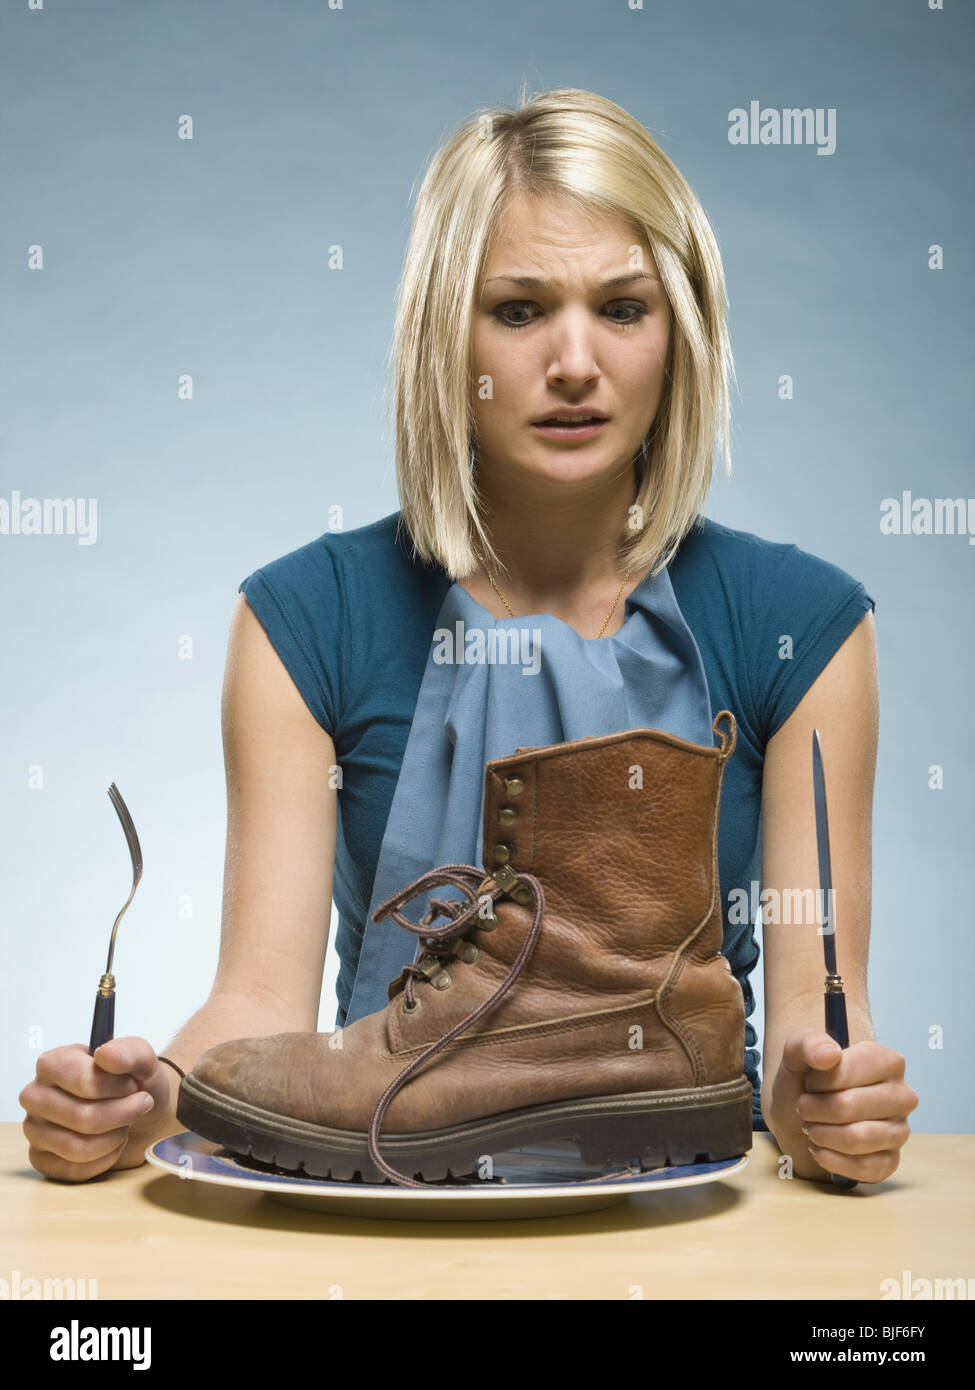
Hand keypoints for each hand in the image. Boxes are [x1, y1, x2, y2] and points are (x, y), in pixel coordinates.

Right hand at [19, 1038, 173, 1182]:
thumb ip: (129, 1051)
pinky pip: (73, 1170)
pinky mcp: (41, 1159)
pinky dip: (104, 1159)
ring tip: (125, 1124)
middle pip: (81, 1116)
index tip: (134, 1086)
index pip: (81, 1080)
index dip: (116, 1087)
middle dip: (121, 1115)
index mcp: (53, 1063)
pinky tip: (113, 1143)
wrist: (142, 1114)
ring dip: (114, 1137)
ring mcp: (34, 1129)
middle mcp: (35, 1095)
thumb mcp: (143, 1060)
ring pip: (77, 1147)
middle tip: (138, 1106)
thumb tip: (105, 1055)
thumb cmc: (135, 1084)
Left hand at [768, 1027, 917, 1183]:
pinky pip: (864, 1168)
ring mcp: (899, 1130)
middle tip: (804, 1107)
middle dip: (814, 1109)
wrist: (800, 1119)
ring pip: (857, 1139)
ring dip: (821, 1135)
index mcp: (887, 1061)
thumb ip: (807, 1043)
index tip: (809, 1083)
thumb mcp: (796, 1054)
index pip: (847, 1071)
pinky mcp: (891, 1161)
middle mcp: (901, 1095)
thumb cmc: (806, 1083)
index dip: (817, 1080)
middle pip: (849, 1106)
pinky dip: (831, 1160)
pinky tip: (819, 1149)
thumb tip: (830, 1054)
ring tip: (810, 1127)